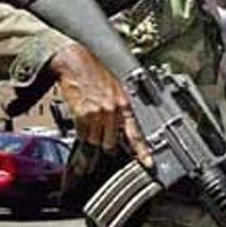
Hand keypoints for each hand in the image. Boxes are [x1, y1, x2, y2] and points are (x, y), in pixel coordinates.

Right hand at [50, 42, 151, 166]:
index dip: (142, 151)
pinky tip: (81, 121)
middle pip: (110, 143)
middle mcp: (112, 111)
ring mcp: (97, 114)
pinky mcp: (82, 115)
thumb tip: (120, 125)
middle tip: (100, 135)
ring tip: (89, 123)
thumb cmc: (96, 74)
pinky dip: (81, 132)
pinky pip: (82, 134)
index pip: (135, 133)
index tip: (148, 163)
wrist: (76, 63)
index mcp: (124, 105)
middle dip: (105, 142)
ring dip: (92, 137)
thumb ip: (119, 108)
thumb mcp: (116, 89)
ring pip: (95, 140)